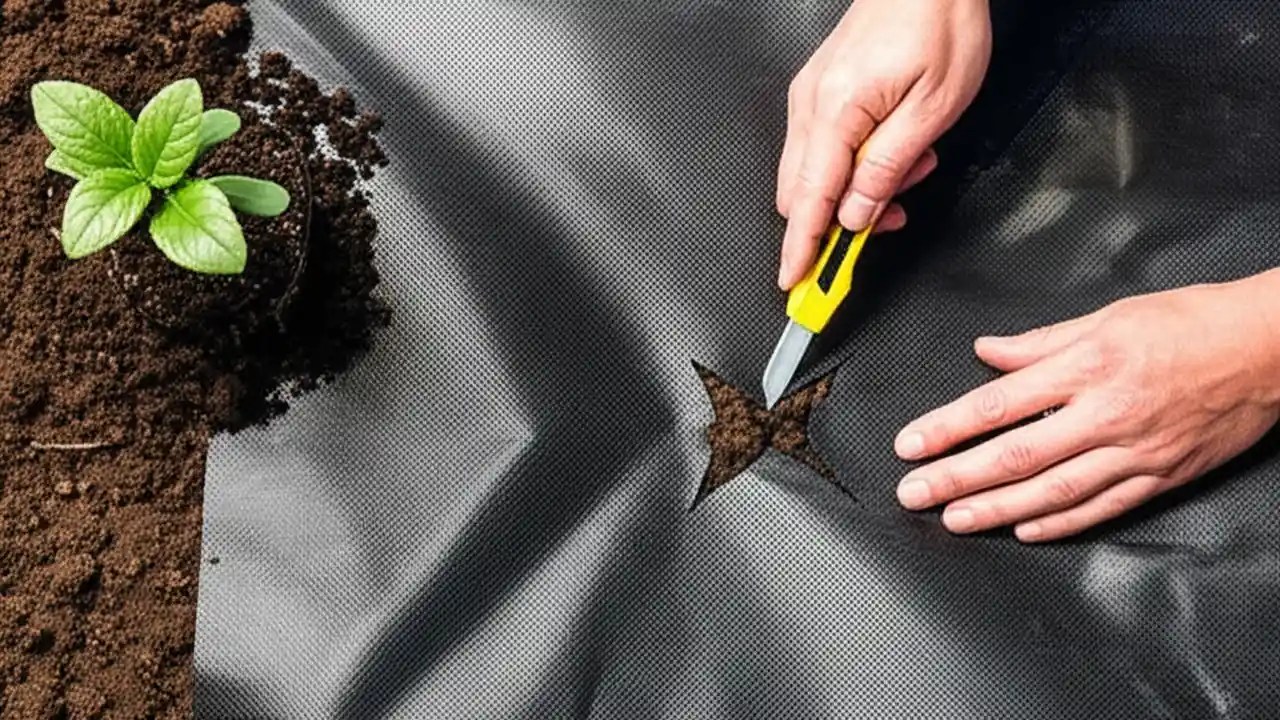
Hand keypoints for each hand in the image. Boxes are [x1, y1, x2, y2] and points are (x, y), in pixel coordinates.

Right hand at [777, 0, 991, 289]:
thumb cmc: (939, 25)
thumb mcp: (932, 109)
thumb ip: (888, 169)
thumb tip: (856, 216)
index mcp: (837, 112)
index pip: (810, 201)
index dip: (802, 249)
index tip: (794, 285)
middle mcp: (811, 106)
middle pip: (800, 194)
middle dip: (840, 222)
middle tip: (892, 217)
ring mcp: (810, 98)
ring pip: (812, 174)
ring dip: (853, 191)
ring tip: (910, 168)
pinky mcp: (820, 92)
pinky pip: (820, 148)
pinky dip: (850, 166)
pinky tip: (891, 151)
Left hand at [893, 274, 1279, 541]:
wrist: (1270, 346)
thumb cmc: (1190, 322)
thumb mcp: (1108, 316)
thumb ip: (1041, 341)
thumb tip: (987, 352)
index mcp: (1086, 365)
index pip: (998, 404)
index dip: (947, 428)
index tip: (909, 444)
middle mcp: (1106, 412)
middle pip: (1015, 454)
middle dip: (956, 477)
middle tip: (912, 493)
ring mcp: (1135, 450)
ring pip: (1053, 490)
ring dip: (996, 509)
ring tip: (953, 520)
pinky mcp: (1161, 475)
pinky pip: (1103, 507)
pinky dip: (1060, 523)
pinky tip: (1024, 531)